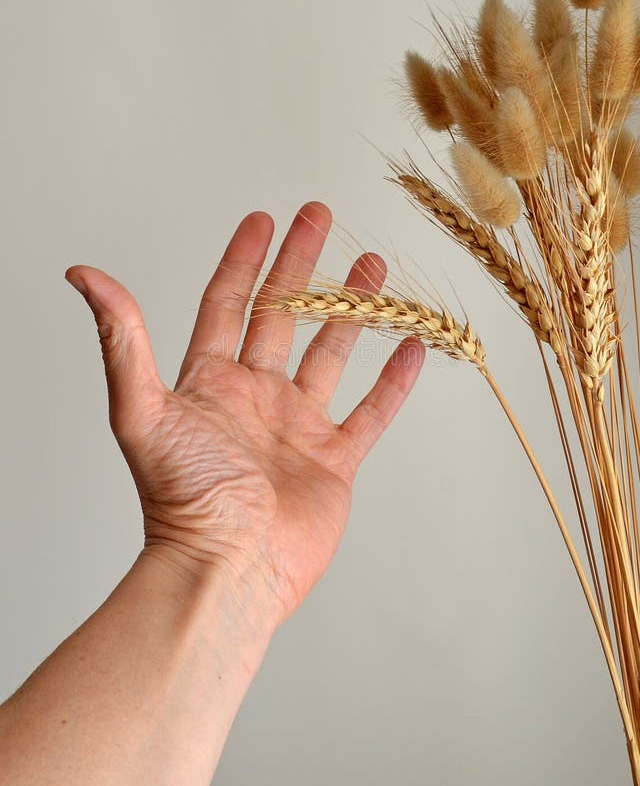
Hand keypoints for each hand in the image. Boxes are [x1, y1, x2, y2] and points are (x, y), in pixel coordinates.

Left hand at [65, 203, 423, 626]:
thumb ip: (123, 340)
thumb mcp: (143, 409)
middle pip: (283, 315)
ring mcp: (297, 426)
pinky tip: (410, 346)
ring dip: (351, 309)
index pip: (228, 303)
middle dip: (301, 264)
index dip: (244, 260)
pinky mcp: (333, 460)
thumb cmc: (183, 497)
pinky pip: (370, 412)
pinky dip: (393, 381)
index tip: (262, 219)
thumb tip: (84, 275)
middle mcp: (255, 396)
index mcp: (211, 382)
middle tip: (319, 216)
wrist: (228, 568)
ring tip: (371, 268)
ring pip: (331, 353)